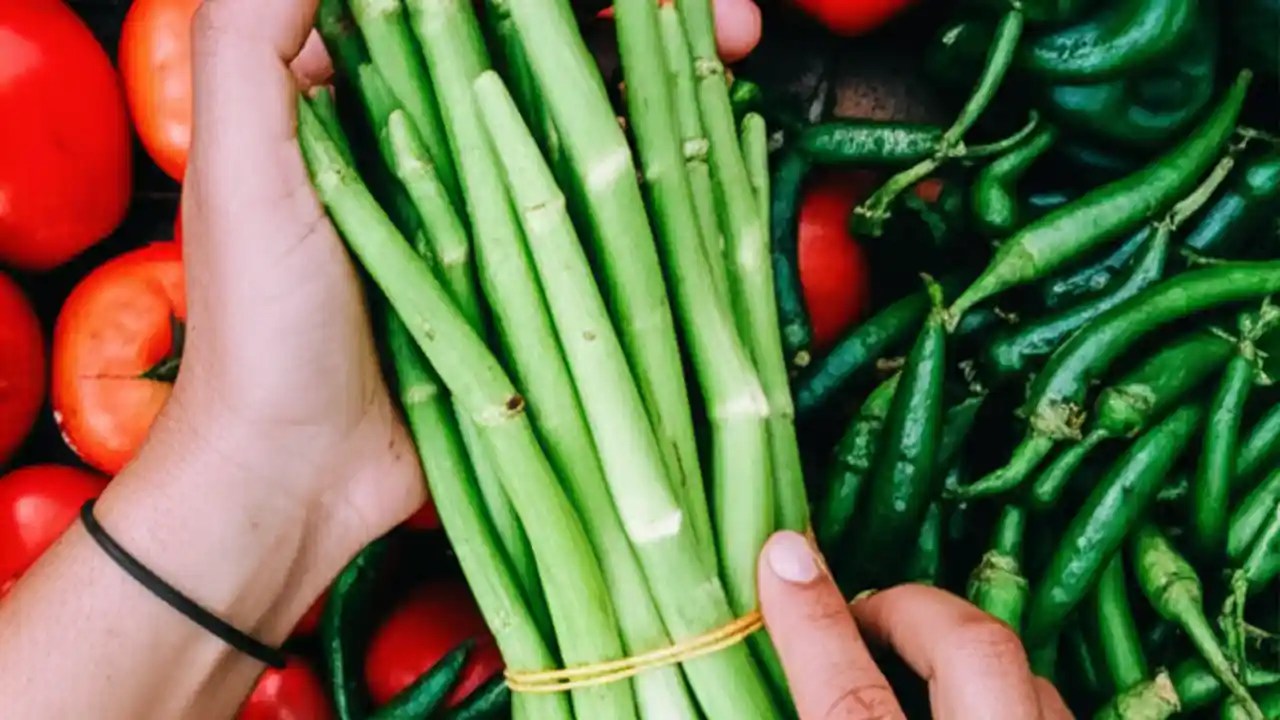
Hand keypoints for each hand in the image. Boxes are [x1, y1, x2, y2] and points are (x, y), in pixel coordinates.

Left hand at [117, 0, 763, 599]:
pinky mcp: (533, 274)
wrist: (302, 478)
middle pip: (547, 47)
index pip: (467, 7)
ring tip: (738, 60)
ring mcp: (492, 207)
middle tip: (731, 20)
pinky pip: (603, 206)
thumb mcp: (241, 170)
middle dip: (639, 22)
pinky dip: (659, 169)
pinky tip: (710, 147)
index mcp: (361, 92)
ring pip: (588, 114)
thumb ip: (254, 39)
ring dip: (667, 81)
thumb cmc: (259, 330)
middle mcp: (435, 137)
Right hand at [759, 532, 1071, 719]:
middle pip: (972, 649)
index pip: (849, 699)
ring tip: (914, 671)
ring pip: (1033, 679)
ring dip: (968, 654)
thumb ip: (821, 709)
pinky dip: (1017, 699)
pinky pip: (1056, 714)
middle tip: (862, 618)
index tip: (782, 557)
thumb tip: (794, 642)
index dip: (812, 621)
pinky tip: (980, 711)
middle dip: (912, 608)